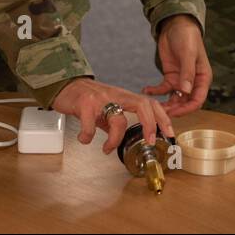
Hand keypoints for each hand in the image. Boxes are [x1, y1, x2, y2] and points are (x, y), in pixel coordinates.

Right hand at [51, 77, 173, 152]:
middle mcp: (115, 95)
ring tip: (107, 149)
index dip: (162, 117)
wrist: (65, 86)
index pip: (150, 103)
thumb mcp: (107, 108)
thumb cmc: (87, 98)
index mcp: (124, 97)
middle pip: (142, 104)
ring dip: (115, 139)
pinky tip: (84, 139)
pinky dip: (87, 136)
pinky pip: (89, 124)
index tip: (169, 132)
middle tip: (149, 141)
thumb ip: (116, 120)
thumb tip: (124, 138)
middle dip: (150, 124)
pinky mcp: (84, 103)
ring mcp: (101, 98)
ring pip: (117, 118)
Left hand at [144, 14, 210, 114]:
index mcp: (203, 78)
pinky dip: (155, 92)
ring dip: (164, 104)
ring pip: (174, 99)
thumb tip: (186, 91)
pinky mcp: (170, 77)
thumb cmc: (187, 37)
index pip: (198, 100)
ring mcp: (181, 80)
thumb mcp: (188, 54)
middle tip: (159, 113)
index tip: (174, 112)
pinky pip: (163, 90)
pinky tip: (146, 90)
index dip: (187, 109)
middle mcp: (193, 82)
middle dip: (173, 109)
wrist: (175, 25)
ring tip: (151, 106)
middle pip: (185, 103)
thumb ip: (187, 73)